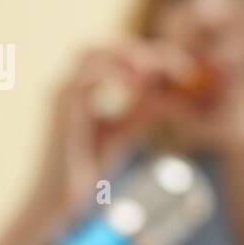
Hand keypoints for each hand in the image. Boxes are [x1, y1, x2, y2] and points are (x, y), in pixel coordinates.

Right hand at [31, 38, 203, 223]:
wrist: (61, 199)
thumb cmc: (88, 169)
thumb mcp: (124, 133)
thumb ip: (142, 111)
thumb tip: (171, 93)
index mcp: (84, 89)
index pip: (116, 56)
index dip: (150, 56)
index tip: (184, 68)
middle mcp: (70, 84)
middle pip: (106, 45)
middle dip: (143, 50)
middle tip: (178, 65)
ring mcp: (61, 91)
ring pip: (92, 51)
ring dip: (128, 55)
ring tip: (159, 71)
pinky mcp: (59, 103)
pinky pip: (87, 74)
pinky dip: (115, 73)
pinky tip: (140, 87)